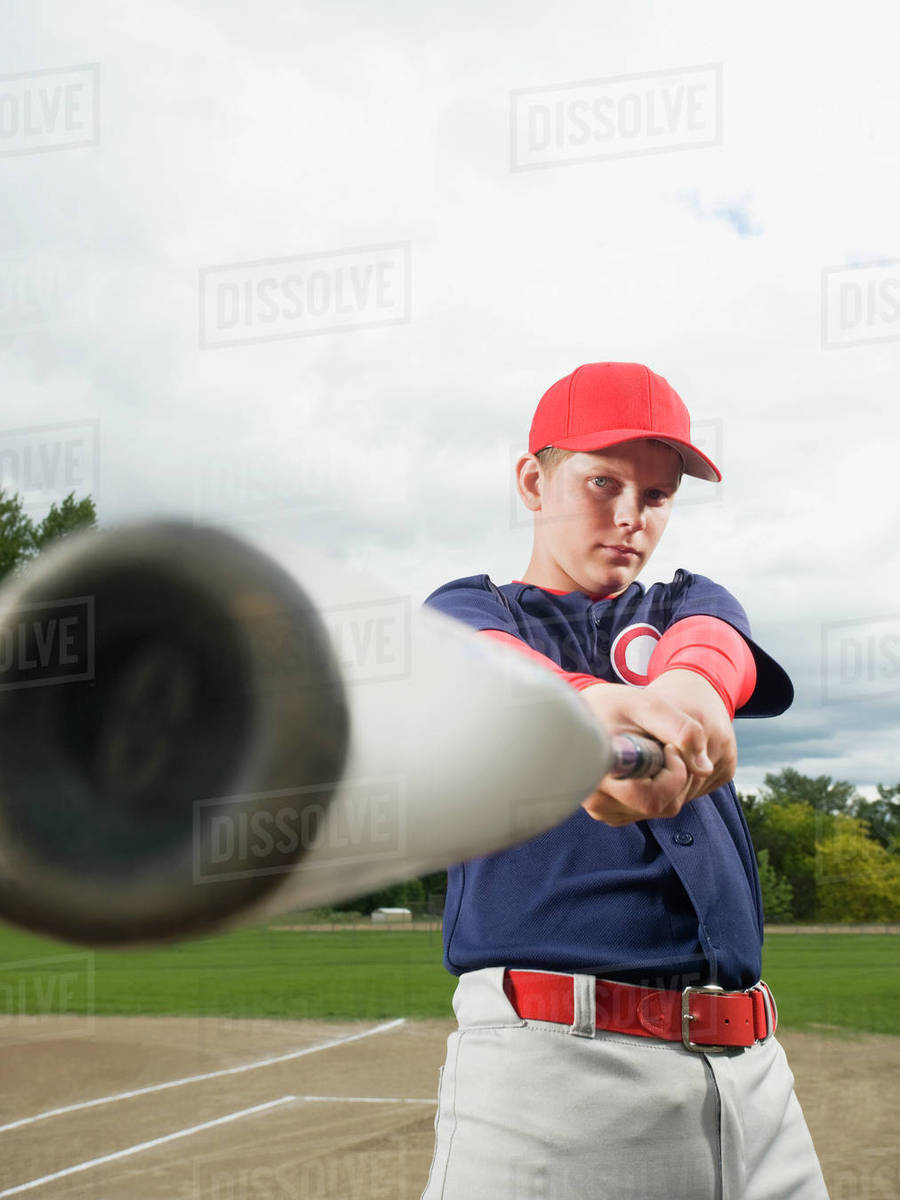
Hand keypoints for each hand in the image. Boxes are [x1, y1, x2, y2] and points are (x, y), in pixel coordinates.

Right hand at [578, 670, 735, 825]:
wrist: (580, 715)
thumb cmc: (612, 706)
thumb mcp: (647, 705)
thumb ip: (682, 729)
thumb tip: (705, 768)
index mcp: (602, 772)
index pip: (652, 796)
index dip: (672, 773)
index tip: (669, 745)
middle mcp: (598, 798)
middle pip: (664, 805)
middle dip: (676, 775)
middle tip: (664, 745)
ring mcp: (603, 809)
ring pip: (662, 809)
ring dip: (670, 782)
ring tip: (651, 753)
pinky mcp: (611, 813)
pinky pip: (653, 810)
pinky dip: (661, 789)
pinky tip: (647, 766)